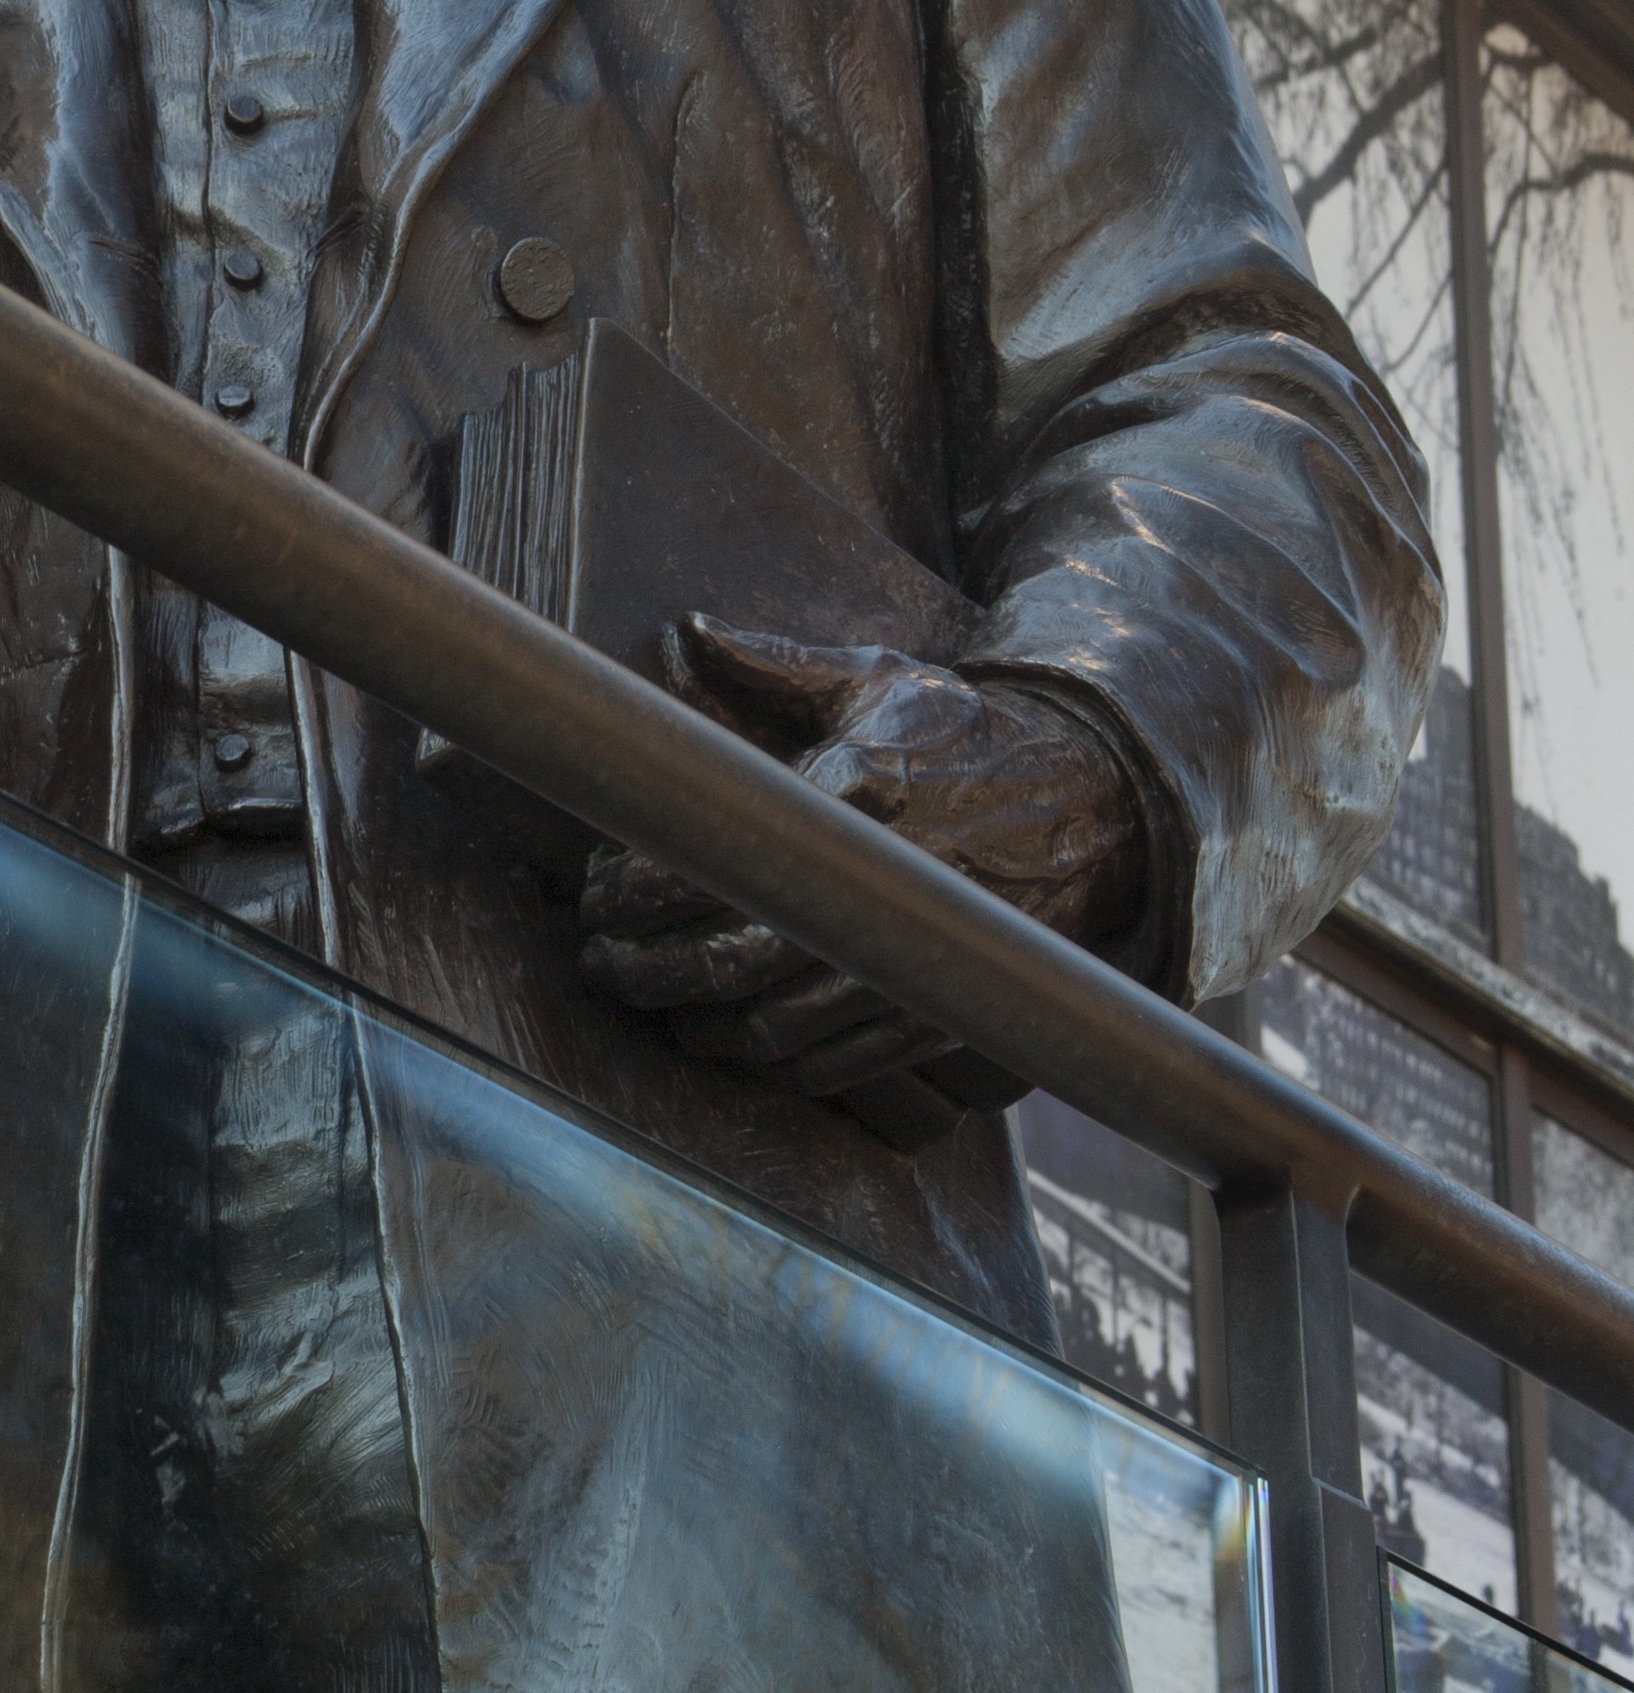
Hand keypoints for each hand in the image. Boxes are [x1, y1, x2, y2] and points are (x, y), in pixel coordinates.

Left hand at [577, 626, 1149, 1132]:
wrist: (1098, 806)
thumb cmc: (971, 739)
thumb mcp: (883, 681)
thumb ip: (780, 666)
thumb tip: (690, 631)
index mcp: (860, 789)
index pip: (720, 854)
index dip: (636, 886)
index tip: (594, 892)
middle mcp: (883, 884)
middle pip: (728, 956)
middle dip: (643, 967)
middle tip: (598, 958)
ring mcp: (909, 957)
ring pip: (770, 1022)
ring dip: (692, 1021)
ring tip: (647, 999)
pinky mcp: (936, 1008)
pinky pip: (831, 1062)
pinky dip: (766, 1061)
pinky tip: (724, 1036)